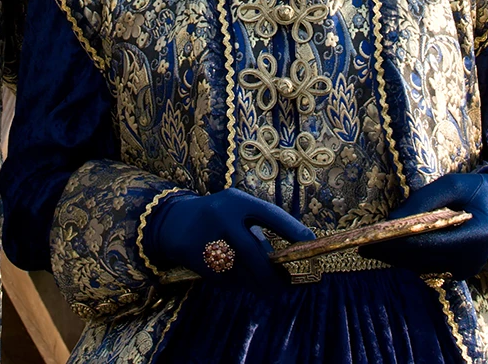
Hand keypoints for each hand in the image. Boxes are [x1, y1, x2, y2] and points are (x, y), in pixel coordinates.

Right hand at [144, 189, 313, 292]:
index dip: (293, 229)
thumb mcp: (237, 210)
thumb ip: (259, 228)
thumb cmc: (218, 215)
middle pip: (256, 255)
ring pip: (244, 274)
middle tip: (286, 285)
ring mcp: (210, 242)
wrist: (176, 222)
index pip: (270, 215)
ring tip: (262, 280)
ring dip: (256, 282)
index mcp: (236, 202)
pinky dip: (237, 281)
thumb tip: (287, 261)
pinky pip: (230, 281)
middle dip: (273, 277)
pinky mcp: (202, 263)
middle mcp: (223, 219)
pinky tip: (230, 270)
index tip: (312, 242)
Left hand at [361, 169, 487, 280]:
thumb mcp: (450, 185)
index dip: (398, 242)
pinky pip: (429, 267)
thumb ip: (422, 201)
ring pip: (422, 266)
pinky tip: (389, 251)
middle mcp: (471, 261)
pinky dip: (409, 259)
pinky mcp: (460, 273)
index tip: (373, 237)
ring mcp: (466, 270)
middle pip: (421, 259)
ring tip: (369, 248)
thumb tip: (390, 220)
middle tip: (361, 245)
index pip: (428, 243)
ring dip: (396, 258)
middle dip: (390, 252)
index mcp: (474, 237)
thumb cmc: (475, 190)